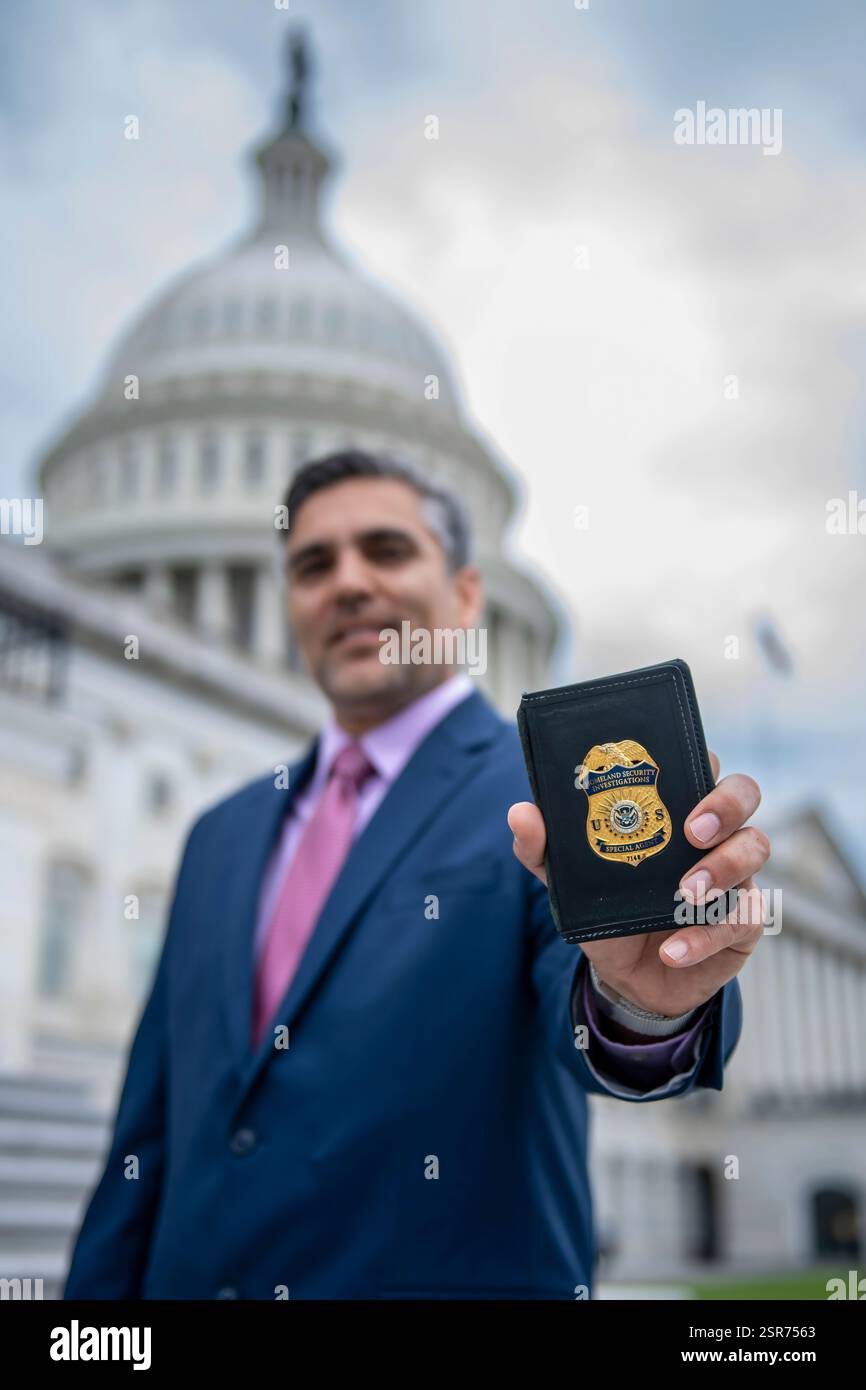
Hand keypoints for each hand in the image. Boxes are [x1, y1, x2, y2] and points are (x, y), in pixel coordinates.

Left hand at [507, 751, 768, 1016]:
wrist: (628, 977)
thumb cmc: (607, 909)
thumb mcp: (568, 880)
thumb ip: (543, 848)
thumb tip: (521, 813)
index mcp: (675, 809)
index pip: (699, 765)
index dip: (698, 758)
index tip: (679, 767)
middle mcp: (713, 833)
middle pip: (744, 793)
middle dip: (725, 804)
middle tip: (692, 829)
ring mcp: (736, 874)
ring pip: (755, 848)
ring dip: (723, 868)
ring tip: (684, 893)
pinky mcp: (744, 921)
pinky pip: (742, 920)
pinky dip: (703, 937)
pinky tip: (672, 949)